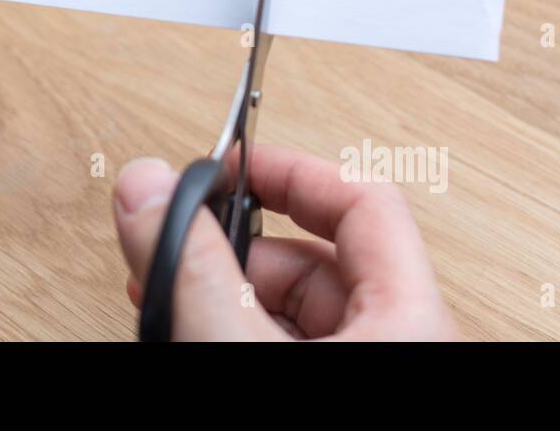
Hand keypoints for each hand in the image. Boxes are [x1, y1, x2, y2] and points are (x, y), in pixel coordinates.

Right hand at [113, 144, 460, 339]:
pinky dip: (229, 330)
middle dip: (236, 245)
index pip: (365, 201)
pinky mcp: (329, 396)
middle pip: (315, 257)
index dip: (292, 171)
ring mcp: (363, 368)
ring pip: (290, 310)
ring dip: (223, 291)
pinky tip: (187, 333)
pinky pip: (278, 343)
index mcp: (409, 318)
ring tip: (168, 295)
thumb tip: (150, 190)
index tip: (231, 164)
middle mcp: (395, 341)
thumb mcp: (241, 347)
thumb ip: (194, 270)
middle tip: (182, 241)